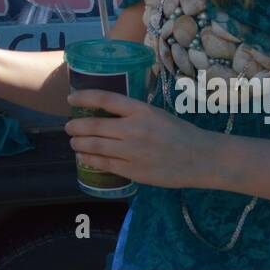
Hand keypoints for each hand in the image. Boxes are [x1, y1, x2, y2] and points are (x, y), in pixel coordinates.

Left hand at [65, 89, 215, 189]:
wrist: (200, 158)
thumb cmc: (180, 133)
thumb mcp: (156, 113)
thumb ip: (133, 112)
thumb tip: (106, 110)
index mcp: (141, 110)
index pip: (105, 99)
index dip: (84, 97)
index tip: (71, 99)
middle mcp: (134, 129)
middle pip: (94, 126)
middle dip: (75, 126)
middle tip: (68, 127)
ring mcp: (132, 152)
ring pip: (95, 146)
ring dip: (79, 143)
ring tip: (73, 142)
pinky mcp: (133, 171)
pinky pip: (105, 164)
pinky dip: (91, 159)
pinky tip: (85, 157)